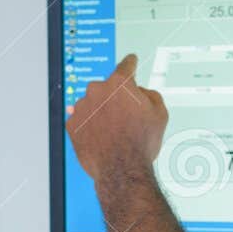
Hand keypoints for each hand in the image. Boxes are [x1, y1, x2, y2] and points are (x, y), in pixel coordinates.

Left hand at [65, 53, 167, 185]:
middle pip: (107, 88)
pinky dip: (89, 126)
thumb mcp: (160, 114)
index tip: (130, 61)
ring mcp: (82, 107)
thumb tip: (140, 92)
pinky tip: (101, 138)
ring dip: (100, 113)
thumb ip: (150, 94)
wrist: (121, 170)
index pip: (126, 66)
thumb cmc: (140, 144)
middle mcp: (97, 90)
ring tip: (113, 133)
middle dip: (115, 99)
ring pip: (93, 104)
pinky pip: (82, 120)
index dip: (131, 64)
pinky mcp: (72, 124)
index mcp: (120, 84)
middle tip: (125, 118)